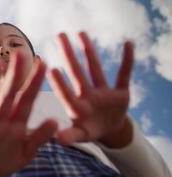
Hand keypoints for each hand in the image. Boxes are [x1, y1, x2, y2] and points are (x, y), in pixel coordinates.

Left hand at [47, 32, 133, 147]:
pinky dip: (127, 61)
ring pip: (95, 68)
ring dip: (89, 51)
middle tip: (59, 36)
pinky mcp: (119, 92)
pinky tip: (128, 44)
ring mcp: (102, 91)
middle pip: (77, 73)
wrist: (108, 129)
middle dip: (68, 55)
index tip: (50, 69)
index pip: (66, 94)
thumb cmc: (90, 130)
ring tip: (81, 33)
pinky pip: (124, 74)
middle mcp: (87, 95)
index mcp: (77, 107)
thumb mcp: (82, 136)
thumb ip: (71, 136)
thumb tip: (58, 139)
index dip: (60, 84)